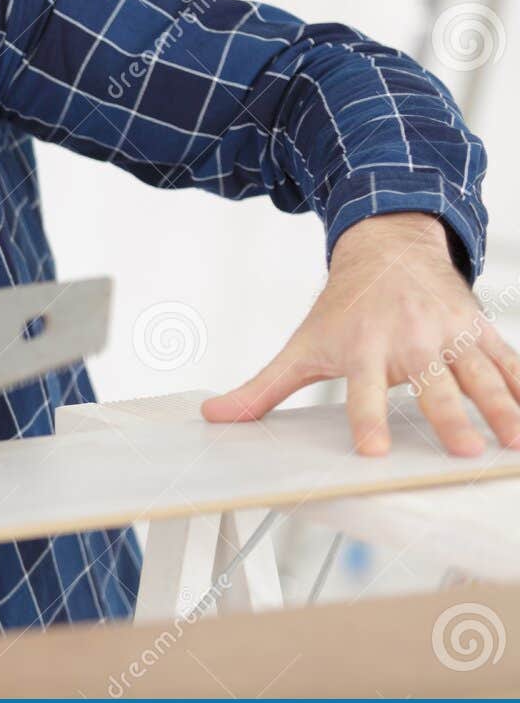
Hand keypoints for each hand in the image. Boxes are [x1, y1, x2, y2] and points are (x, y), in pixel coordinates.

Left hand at [202, 212, 519, 455]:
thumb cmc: (343, 308)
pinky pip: (508, 360)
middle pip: (431, 385)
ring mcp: (448, 333)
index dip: (369, 420)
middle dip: (449, 417)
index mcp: (364, 348)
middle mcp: (410, 340)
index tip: (376, 452)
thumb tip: (213, 417)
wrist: (386, 250)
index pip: (364, 391)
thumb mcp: (302, 345)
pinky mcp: (476, 329)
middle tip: (465, 451)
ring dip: (500, 408)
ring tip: (514, 443)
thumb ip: (262, 389)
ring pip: (479, 373)